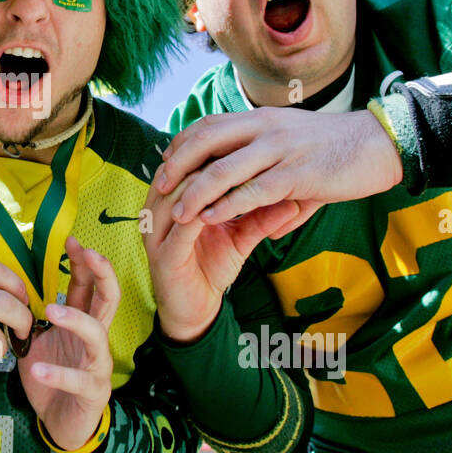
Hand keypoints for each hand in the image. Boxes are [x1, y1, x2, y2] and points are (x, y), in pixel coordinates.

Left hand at [18, 237, 117, 452]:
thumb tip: (6, 291)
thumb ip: (29, 319)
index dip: (84, 262)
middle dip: (102, 274)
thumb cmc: (50, 378)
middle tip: (87, 253)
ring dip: (76, 320)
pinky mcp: (93, 392)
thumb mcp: (36, 342)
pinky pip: (79, 380)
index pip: (89, 286)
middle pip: (108, 300)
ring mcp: (97, 365)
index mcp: (81, 324)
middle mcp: (94, 340)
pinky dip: (58, 373)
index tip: (71, 241)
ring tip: (52, 310)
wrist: (61, 424)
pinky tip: (38, 368)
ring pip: (97, 336)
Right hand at [145, 156, 301, 341]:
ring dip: (206, 184)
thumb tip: (294, 199)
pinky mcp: (162, 256)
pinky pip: (182, 229)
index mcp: (171, 199)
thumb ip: (260, 217)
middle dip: (210, 160)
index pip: (188, 162)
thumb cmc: (210, 268)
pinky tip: (226, 208)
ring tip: (239, 174)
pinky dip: (203, 215)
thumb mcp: (240, 238)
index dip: (216, 150)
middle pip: (179, 171)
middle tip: (245, 150)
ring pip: (178, 195)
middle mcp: (158, 211)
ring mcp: (156, 232)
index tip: (250, 141)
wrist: (194, 311)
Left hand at [153, 108, 402, 235]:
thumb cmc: (336, 150)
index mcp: (259, 119)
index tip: (165, 165)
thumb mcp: (295, 151)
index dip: (182, 145)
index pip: (207, 126)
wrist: (380, 144)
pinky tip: (211, 219)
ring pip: (224, 169)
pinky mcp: (297, 174)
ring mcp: (279, 150)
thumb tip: (265, 218)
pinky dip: (228, 206)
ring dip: (197, 193)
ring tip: (178, 213)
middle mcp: (264, 129)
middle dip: (179, 165)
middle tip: (160, 186)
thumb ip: (271, 178)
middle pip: (206, 141)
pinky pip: (253, 191)